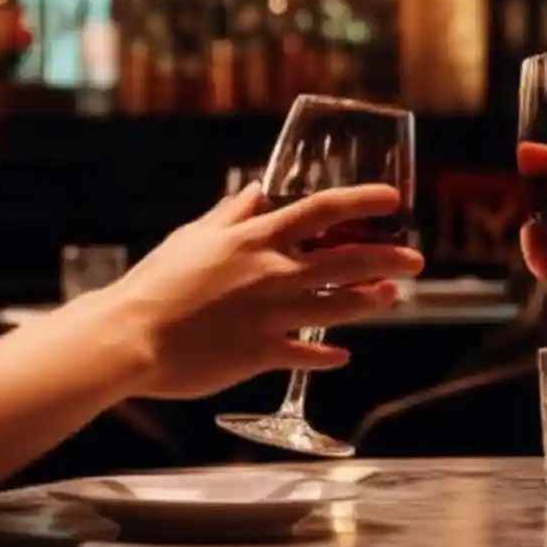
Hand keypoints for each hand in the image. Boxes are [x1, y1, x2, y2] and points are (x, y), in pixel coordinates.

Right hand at [104, 182, 423, 398]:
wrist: (130, 336)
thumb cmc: (156, 282)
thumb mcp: (194, 237)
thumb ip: (232, 214)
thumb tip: (259, 191)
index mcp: (256, 240)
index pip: (322, 211)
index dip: (363, 202)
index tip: (393, 200)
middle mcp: (273, 274)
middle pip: (347, 261)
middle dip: (388, 259)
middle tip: (416, 260)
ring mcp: (271, 316)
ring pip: (338, 307)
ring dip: (371, 302)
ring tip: (391, 298)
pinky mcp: (262, 353)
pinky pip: (306, 354)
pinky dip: (327, 355)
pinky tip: (341, 355)